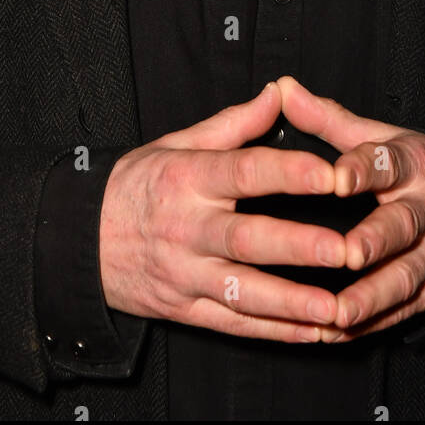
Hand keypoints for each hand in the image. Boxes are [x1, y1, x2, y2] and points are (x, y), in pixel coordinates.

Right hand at [98, 82, 349, 341]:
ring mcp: (185, 274)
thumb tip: (280, 92)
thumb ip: (235, 123)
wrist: (79, 240)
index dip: (289, 174)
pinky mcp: (184, 309)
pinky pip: (233, 324)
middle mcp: (187, 228)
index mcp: (188, 178)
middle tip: (345, 249)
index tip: (332, 174)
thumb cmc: (139, 184)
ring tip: (338, 308)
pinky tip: (315, 332)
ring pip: (243, 292)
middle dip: (298, 246)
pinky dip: (275, 332)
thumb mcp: (177, 144)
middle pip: (248, 239)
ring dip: (293, 303)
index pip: (244, 172)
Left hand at [276, 76, 424, 340]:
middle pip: (404, 226)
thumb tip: (284, 88)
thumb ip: (328, 119)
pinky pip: (403, 311)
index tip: (337, 176)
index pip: (389, 164)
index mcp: (413, 165)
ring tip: (338, 313)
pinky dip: (372, 324)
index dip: (363, 169)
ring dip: (372, 296)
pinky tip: (337, 333)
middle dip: (377, 241)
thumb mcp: (377, 136)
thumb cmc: (407, 168)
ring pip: (405, 277)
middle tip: (348, 253)